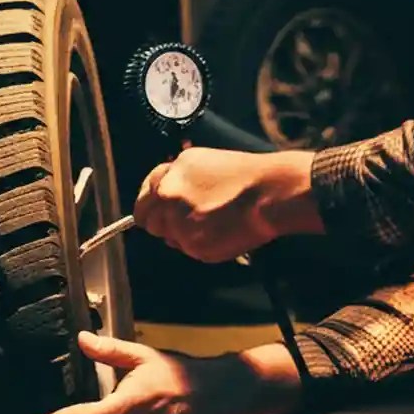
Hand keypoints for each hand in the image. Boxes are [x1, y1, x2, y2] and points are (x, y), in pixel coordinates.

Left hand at [135, 147, 322, 262]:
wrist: (268, 193)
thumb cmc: (244, 176)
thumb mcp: (203, 163)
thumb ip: (178, 180)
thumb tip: (164, 198)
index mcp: (170, 174)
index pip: (146, 194)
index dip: (149, 205)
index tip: (153, 212)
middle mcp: (169, 197)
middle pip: (149, 220)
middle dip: (163, 222)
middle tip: (186, 221)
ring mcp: (179, 223)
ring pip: (168, 237)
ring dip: (181, 235)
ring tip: (209, 225)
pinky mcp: (193, 246)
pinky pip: (188, 250)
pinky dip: (199, 245)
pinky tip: (219, 233)